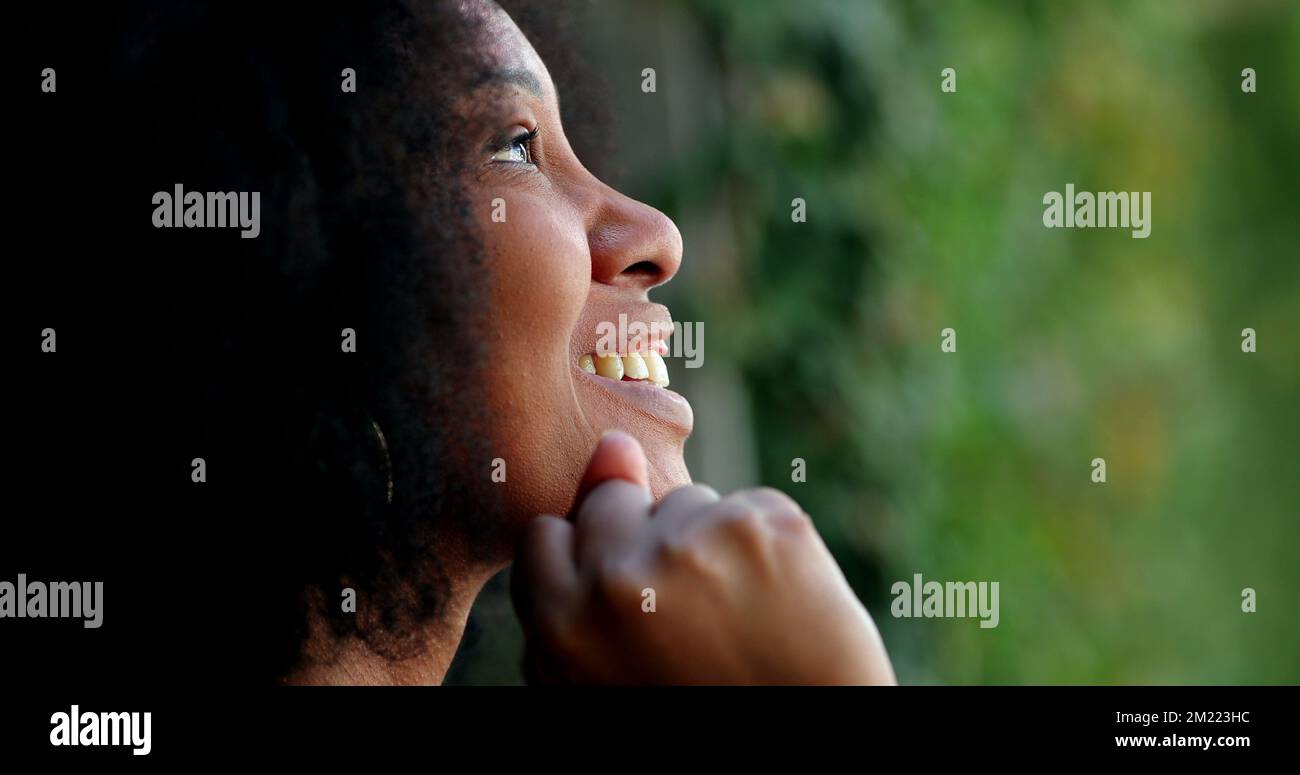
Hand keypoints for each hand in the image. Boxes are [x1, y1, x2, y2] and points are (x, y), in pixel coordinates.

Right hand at [512, 431, 895, 683]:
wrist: (811, 749)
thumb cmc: (693, 706)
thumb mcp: (600, 676)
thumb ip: (577, 576)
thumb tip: (615, 445)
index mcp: (561, 626)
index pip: (547, 536)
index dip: (588, 563)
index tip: (626, 600)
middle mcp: (619, 580)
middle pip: (614, 501)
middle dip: (644, 540)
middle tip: (691, 610)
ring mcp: (692, 547)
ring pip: (688, 501)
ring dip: (709, 543)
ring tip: (741, 617)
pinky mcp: (764, 528)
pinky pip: (752, 505)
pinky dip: (769, 544)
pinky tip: (784, 600)